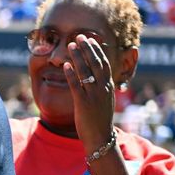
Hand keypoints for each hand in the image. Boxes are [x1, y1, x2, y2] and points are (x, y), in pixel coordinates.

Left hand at [64, 34, 116, 151]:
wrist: (100, 138)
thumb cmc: (100, 120)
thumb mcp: (103, 101)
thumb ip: (99, 89)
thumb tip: (94, 79)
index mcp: (109, 86)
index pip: (104, 63)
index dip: (97, 50)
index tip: (91, 40)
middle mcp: (103, 88)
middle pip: (96, 62)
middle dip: (88, 48)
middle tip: (79, 36)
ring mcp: (94, 95)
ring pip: (86, 71)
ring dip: (78, 56)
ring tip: (71, 45)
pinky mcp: (83, 103)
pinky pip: (76, 85)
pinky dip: (71, 73)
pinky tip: (66, 64)